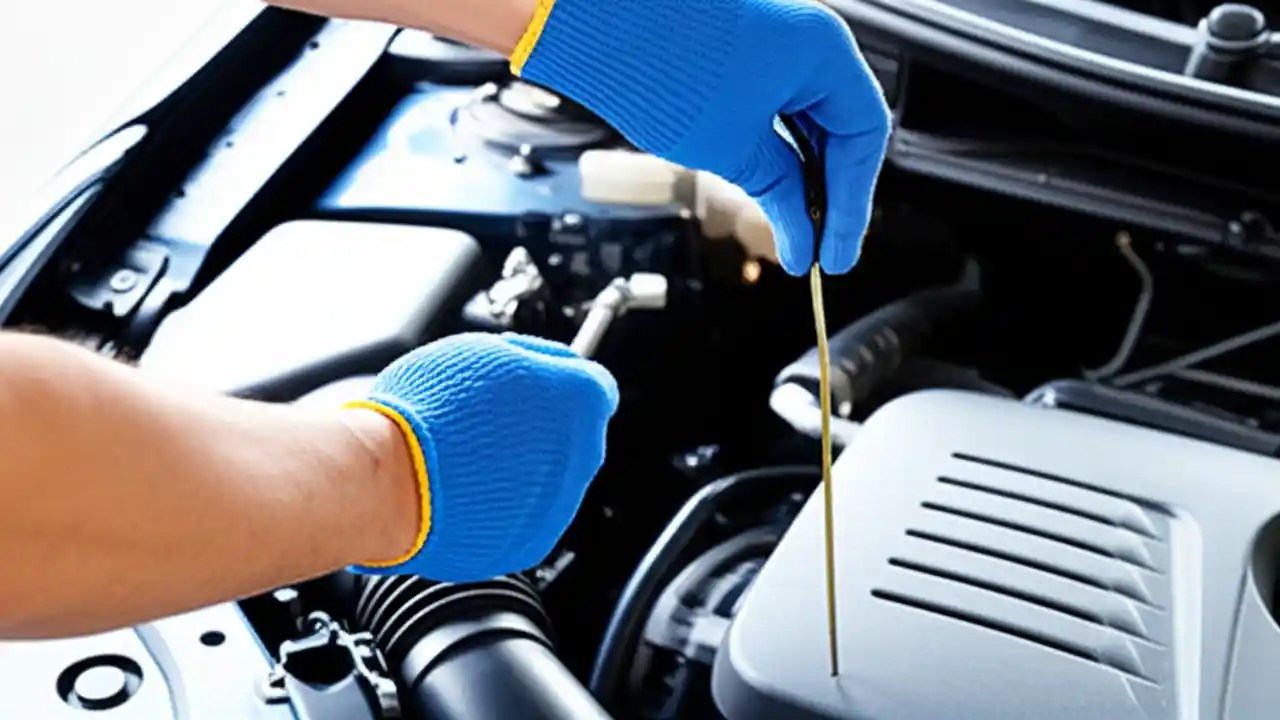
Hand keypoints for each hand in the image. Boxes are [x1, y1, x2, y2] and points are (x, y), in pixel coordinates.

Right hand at [347, 333, 618, 581]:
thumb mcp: (484, 349)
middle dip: (538, 429)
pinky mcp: (528, 545)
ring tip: (464, 459)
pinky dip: (499, 507)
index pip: (593, 386)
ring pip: (547, 480)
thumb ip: (532, 359)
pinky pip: (521, 517)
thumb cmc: (430, 411)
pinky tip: (461, 492)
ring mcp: (558, 506)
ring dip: (517, 469)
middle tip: (485, 420)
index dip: (555, 380)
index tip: (528, 381)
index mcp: (581, 399)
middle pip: (572, 437)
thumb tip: (545, 366)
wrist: (390, 482)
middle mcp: (583, 456)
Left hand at [514, 0, 890, 274]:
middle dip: (828, 192)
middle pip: (840, 126)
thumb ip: (779, 192)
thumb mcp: (733, 148)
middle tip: (815, 245)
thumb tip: (801, 232)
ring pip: (807, 117)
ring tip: (790, 224)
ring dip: (801, 172)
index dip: (852, 204)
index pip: (865, 137)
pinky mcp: (739, 48)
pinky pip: (777, 102)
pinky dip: (776, 145)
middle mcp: (805, 35)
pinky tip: (767, 183)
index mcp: (824, 49)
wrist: (588, 21)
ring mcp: (772, 37)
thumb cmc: (659, 62)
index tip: (835, 251)